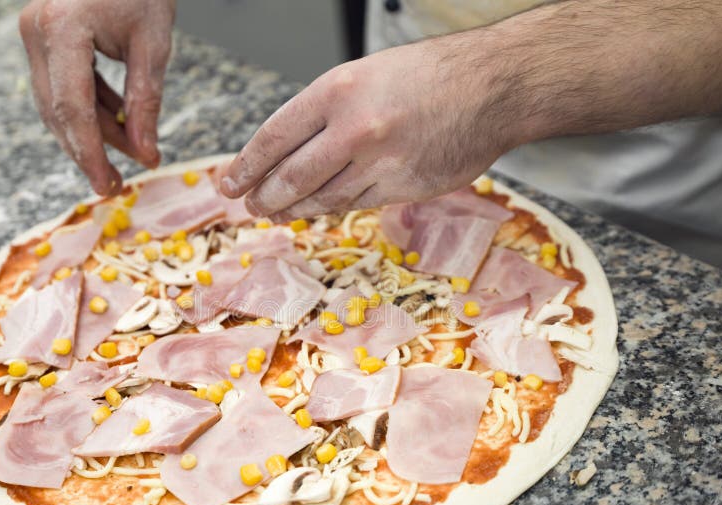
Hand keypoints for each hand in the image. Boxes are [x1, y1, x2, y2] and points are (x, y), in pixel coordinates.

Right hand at [19, 0, 174, 194]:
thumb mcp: (153, 46)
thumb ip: (146, 103)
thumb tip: (146, 156)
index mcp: (63, 29)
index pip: (72, 108)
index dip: (89, 153)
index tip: (107, 185)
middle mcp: (37, 32)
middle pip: (59, 111)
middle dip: (90, 151)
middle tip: (117, 184)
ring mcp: (34, 34)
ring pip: (59, 104)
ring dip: (95, 133)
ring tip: (134, 153)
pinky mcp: (43, 38)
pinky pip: (63, 87)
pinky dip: (92, 110)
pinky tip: (122, 126)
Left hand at [220, 36, 517, 220]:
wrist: (493, 87)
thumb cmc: (430, 75)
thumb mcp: (367, 74)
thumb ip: (327, 112)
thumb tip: (287, 151)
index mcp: (339, 89)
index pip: (274, 136)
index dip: (245, 165)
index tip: (228, 183)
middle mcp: (356, 127)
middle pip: (291, 176)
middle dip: (263, 195)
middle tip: (250, 205)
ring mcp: (381, 162)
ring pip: (322, 198)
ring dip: (294, 209)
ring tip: (277, 212)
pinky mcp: (404, 188)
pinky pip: (356, 205)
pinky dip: (332, 209)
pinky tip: (318, 210)